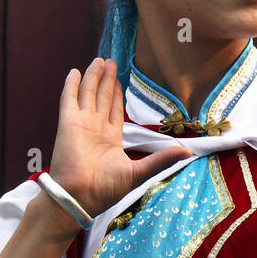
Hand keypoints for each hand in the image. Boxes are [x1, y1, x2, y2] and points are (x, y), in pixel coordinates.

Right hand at [46, 57, 195, 217]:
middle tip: (111, 61)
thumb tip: (188, 152)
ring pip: (89, 93)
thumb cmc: (106, 190)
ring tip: (99, 60)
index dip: (117, 94)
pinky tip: (75, 72)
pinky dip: (72, 85)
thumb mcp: (140, 172)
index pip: (114, 110)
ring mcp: (81, 124)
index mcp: (110, 139)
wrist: (80, 197)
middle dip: (107, 80)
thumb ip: (161, 159)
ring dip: (93, 77)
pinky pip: (69, 98)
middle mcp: (95, 128)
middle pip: (103, 97)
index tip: (120, 80)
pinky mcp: (68, 122)